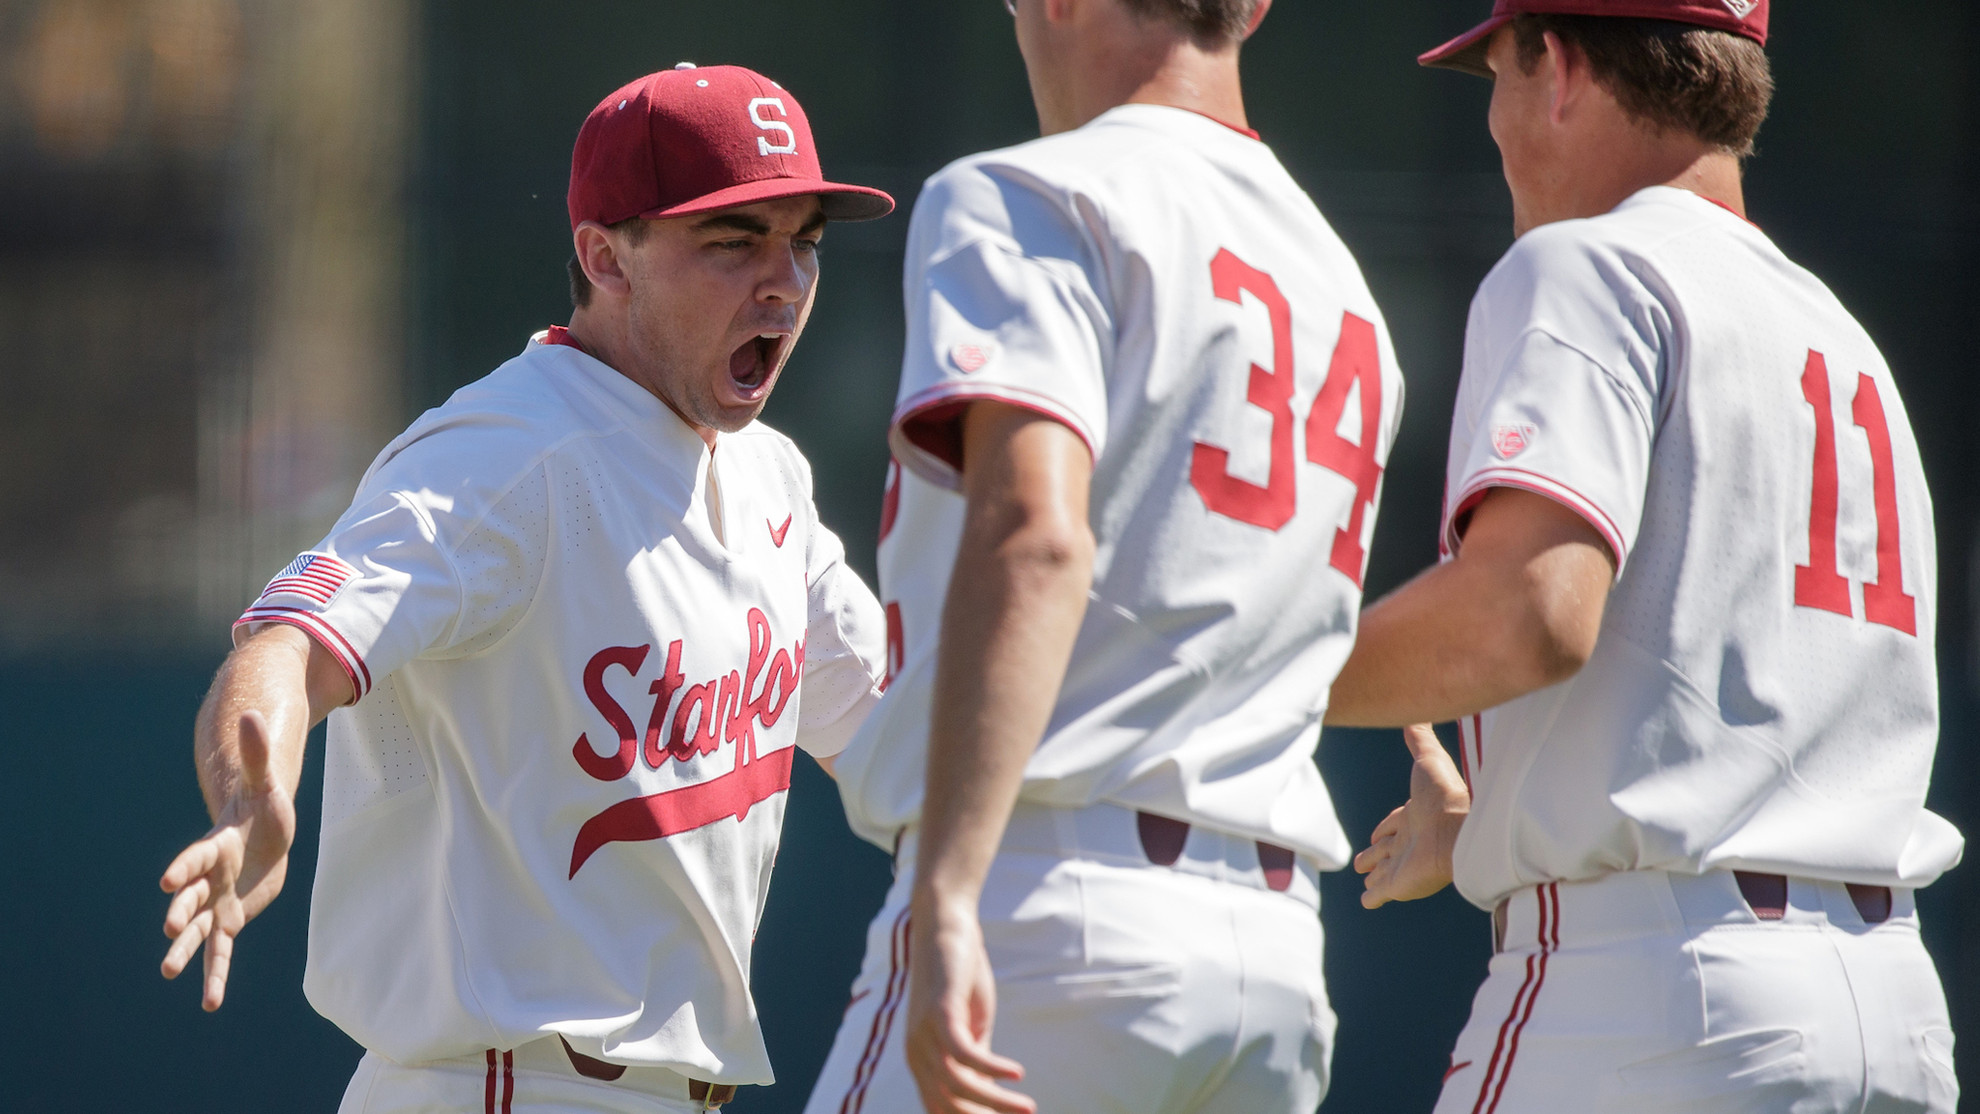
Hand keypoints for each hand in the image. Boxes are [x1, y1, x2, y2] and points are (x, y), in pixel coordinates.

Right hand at [159, 710, 297, 1009]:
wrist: (264, 838)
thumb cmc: (264, 812)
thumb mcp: (268, 787)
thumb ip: (257, 757)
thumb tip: (254, 714)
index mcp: (216, 847)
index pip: (197, 857)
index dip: (185, 867)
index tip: (168, 880)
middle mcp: (210, 879)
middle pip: (192, 897)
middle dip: (182, 912)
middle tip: (169, 928)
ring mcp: (217, 903)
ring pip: (198, 932)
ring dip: (184, 952)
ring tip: (168, 973)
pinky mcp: (230, 921)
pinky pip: (221, 953)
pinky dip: (215, 976)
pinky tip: (210, 1003)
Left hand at [903, 899, 1034, 1113]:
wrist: (945, 927)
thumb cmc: (959, 977)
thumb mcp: (970, 1025)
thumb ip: (975, 1058)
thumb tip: (989, 1090)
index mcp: (922, 1062)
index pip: (942, 1109)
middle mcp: (916, 1054)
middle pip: (949, 1106)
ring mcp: (925, 1034)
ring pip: (959, 1086)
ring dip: (996, 1101)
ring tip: (1028, 1108)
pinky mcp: (939, 1013)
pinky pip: (965, 1054)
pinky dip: (991, 1068)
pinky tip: (1017, 1073)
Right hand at [1354, 724, 1469, 908]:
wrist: (1459, 827)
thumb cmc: (1446, 794)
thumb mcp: (1428, 758)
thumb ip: (1420, 738)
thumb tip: (1415, 712)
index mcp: (1415, 816)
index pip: (1396, 823)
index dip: (1387, 826)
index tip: (1377, 832)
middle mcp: (1411, 841)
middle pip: (1389, 847)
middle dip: (1376, 851)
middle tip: (1363, 859)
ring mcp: (1405, 865)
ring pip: (1385, 870)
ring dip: (1376, 873)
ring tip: (1366, 875)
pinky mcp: (1401, 885)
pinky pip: (1382, 892)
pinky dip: (1374, 896)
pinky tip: (1367, 900)